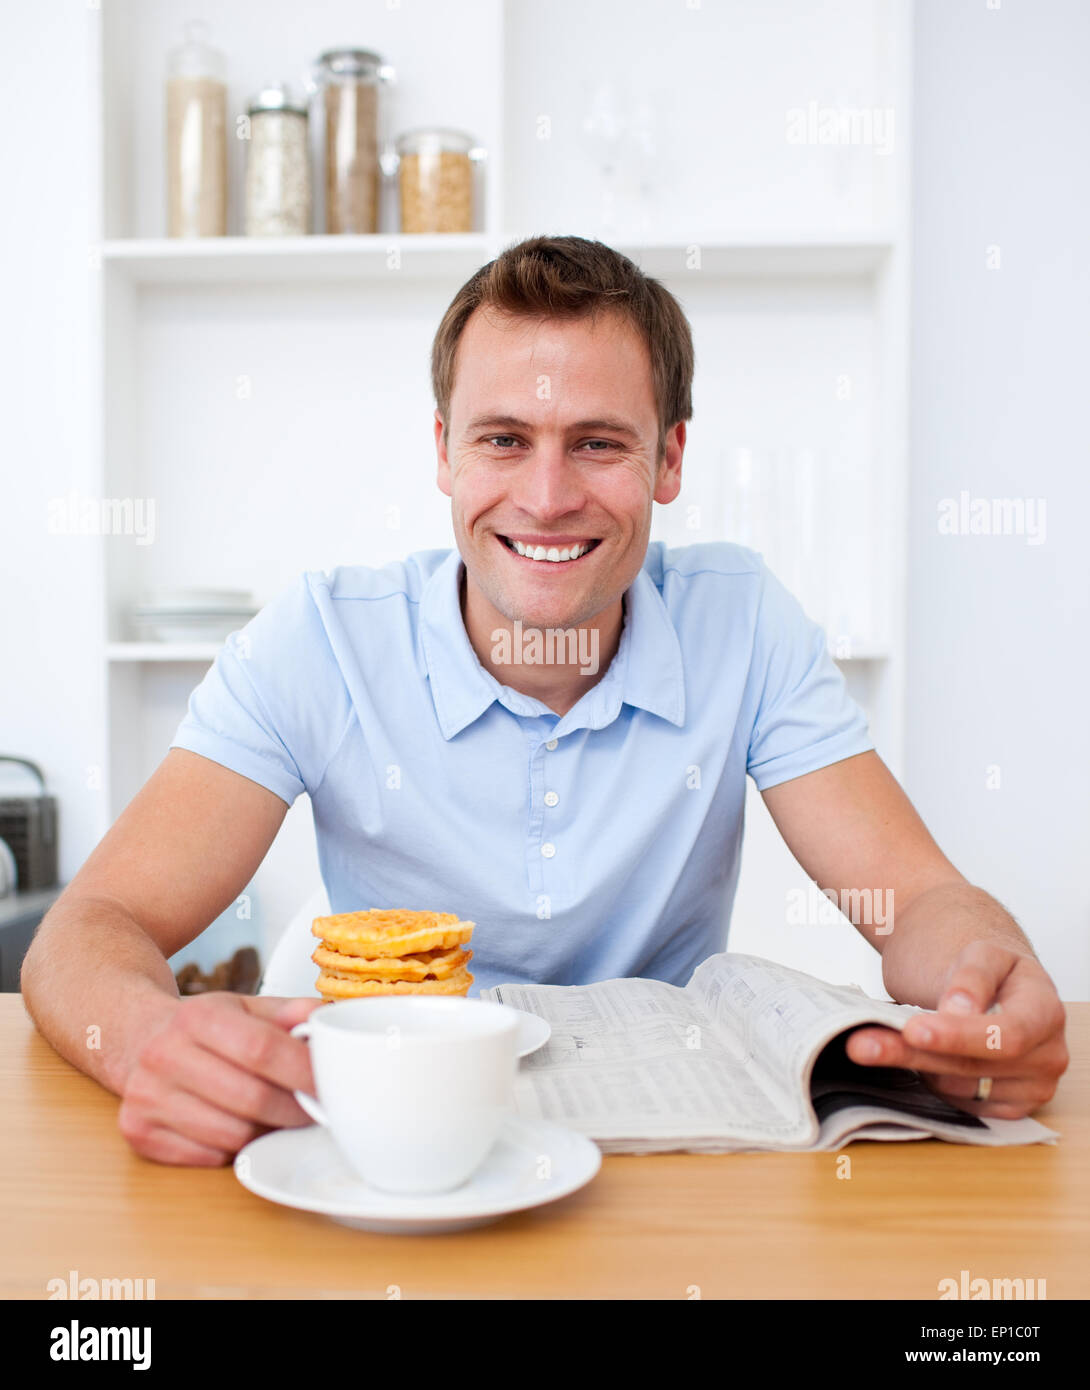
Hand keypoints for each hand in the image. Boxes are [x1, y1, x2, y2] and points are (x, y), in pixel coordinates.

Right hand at [118, 992, 326, 1165]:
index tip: (331, 1085)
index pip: (262, 1049)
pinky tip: (244, 1129)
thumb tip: (326, 1019)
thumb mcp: (245, 1006)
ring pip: (232, 1134)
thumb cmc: (205, 1027)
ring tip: (281, 1120)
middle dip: (294, 1110)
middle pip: (250, 1098)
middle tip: (316, 1111)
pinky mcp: (138, 1131)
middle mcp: (164, 1054)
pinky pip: (207, 1156)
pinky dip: (235, 1150)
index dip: (303, 1072)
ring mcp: (147, 1096)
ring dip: (267, 1133)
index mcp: (197, 1016)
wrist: (138, 1039)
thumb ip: (289, 1013)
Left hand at [844, 940, 1068, 1118]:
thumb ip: (972, 977)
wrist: (989, 981)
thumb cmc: (986, 966)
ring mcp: (1031, 1087)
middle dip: (913, 1054)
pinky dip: (928, 1081)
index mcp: (1045, 1011)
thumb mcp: (981, 952)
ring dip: (911, 1066)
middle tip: (862, 1044)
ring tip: (873, 1042)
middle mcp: (1047, 1055)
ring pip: (958, 1088)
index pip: (1006, 1035)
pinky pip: (960, 1104)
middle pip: (973, 1066)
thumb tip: (959, 1009)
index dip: (959, 1037)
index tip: (914, 1029)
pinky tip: (911, 1057)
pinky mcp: (1008, 1107)